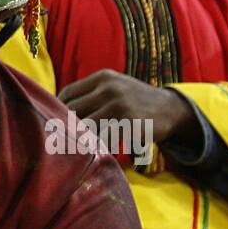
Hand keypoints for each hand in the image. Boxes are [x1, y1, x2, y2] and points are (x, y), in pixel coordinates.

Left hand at [59, 69, 195, 142]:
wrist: (171, 109)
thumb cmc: (135, 100)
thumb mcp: (114, 87)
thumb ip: (91, 94)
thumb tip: (58, 110)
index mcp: (102, 78)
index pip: (68, 93)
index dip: (58, 109)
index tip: (56, 122)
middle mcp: (108, 89)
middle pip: (73, 110)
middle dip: (66, 126)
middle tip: (62, 139)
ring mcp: (119, 106)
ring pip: (86, 126)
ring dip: (81, 138)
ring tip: (78, 147)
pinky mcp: (129, 124)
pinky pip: (105, 139)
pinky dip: (99, 146)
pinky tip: (99, 150)